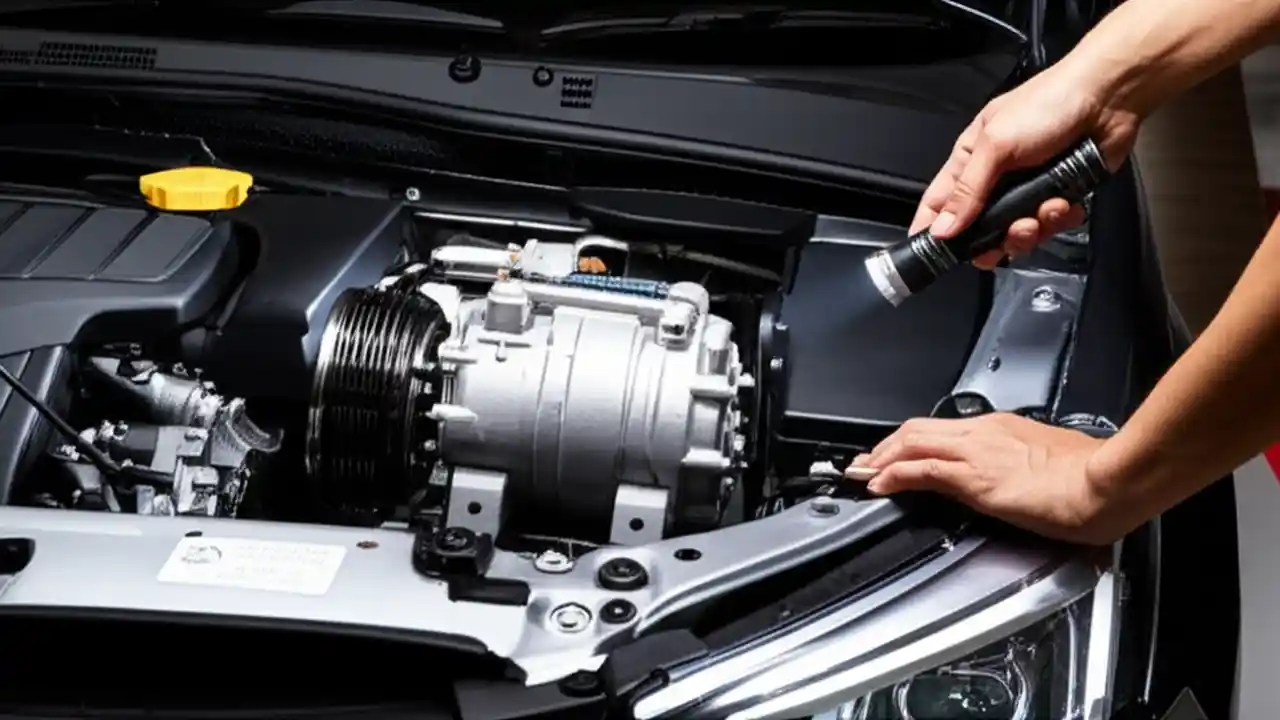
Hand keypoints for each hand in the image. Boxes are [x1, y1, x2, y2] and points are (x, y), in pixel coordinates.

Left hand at [849, 413, 1133, 544]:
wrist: (1109, 482)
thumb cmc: (1092, 478)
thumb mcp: (1048, 465)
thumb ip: (1023, 467)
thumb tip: (1014, 481)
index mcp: (1002, 429)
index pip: (944, 429)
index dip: (912, 441)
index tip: (895, 454)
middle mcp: (984, 433)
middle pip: (918, 429)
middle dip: (886, 446)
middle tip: (866, 463)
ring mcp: (977, 452)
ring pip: (912, 443)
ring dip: (881, 458)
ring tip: (863, 474)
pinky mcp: (974, 478)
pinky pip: (921, 469)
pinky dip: (893, 475)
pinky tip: (879, 485)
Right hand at [912, 59, 1140, 267]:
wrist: (1109, 97)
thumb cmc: (1047, 105)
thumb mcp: (996, 145)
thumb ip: (967, 191)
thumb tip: (941, 230)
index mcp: (971, 159)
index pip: (939, 202)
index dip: (932, 229)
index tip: (931, 256)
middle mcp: (995, 179)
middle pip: (977, 230)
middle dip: (990, 241)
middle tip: (1000, 242)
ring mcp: (1026, 190)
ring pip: (1014, 233)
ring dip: (1029, 231)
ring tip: (1044, 211)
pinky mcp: (1057, 197)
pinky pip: (1048, 227)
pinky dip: (1058, 220)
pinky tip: (1066, 203)